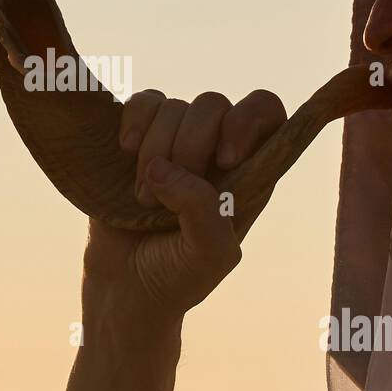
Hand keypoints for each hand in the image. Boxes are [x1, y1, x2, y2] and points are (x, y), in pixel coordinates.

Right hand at [80, 89, 287, 328]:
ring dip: (154, 152)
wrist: (126, 287)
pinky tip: (125, 151)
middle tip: (168, 197)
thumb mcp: (208, 253)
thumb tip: (163, 168)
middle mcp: (215, 148)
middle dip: (189, 147)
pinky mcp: (138, 137)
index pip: (266, 113)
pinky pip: (142, 102)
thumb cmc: (178, 275)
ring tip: (144, 198)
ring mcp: (175, 140)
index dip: (248, 121)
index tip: (225, 159)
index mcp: (248, 170)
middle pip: (214, 105)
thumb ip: (202, 209)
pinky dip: (133, 122)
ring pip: (174, 106)